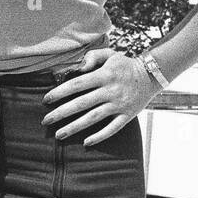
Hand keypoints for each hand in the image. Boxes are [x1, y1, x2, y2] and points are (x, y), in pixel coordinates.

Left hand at [41, 47, 158, 146]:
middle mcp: (110, 90)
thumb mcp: (110, 54)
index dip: (59, 93)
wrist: (152, 75)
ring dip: (75, 127)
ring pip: (93, 118)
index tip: (46, 100)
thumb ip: (92, 57)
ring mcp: (119, 104)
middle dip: (61, 113)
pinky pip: (113, 128)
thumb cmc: (125, 65)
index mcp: (104, 75)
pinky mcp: (128, 115)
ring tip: (58, 135)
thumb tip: (78, 67)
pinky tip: (86, 143)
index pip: (76, 85)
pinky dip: (100, 136)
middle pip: (81, 103)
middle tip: (45, 121)